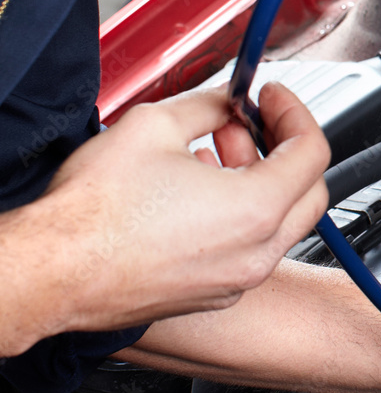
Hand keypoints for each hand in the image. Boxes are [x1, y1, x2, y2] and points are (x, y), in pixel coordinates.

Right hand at [35, 82, 328, 337]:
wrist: (56, 272)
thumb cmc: (96, 213)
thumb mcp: (155, 125)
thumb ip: (208, 106)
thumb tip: (225, 102)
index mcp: (257, 209)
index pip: (312, 151)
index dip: (294, 112)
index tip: (272, 98)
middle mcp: (258, 252)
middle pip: (310, 191)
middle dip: (287, 148)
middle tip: (253, 122)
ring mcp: (239, 279)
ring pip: (281, 222)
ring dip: (263, 179)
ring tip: (216, 149)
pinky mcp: (216, 294)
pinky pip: (250, 248)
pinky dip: (243, 214)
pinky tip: (202, 188)